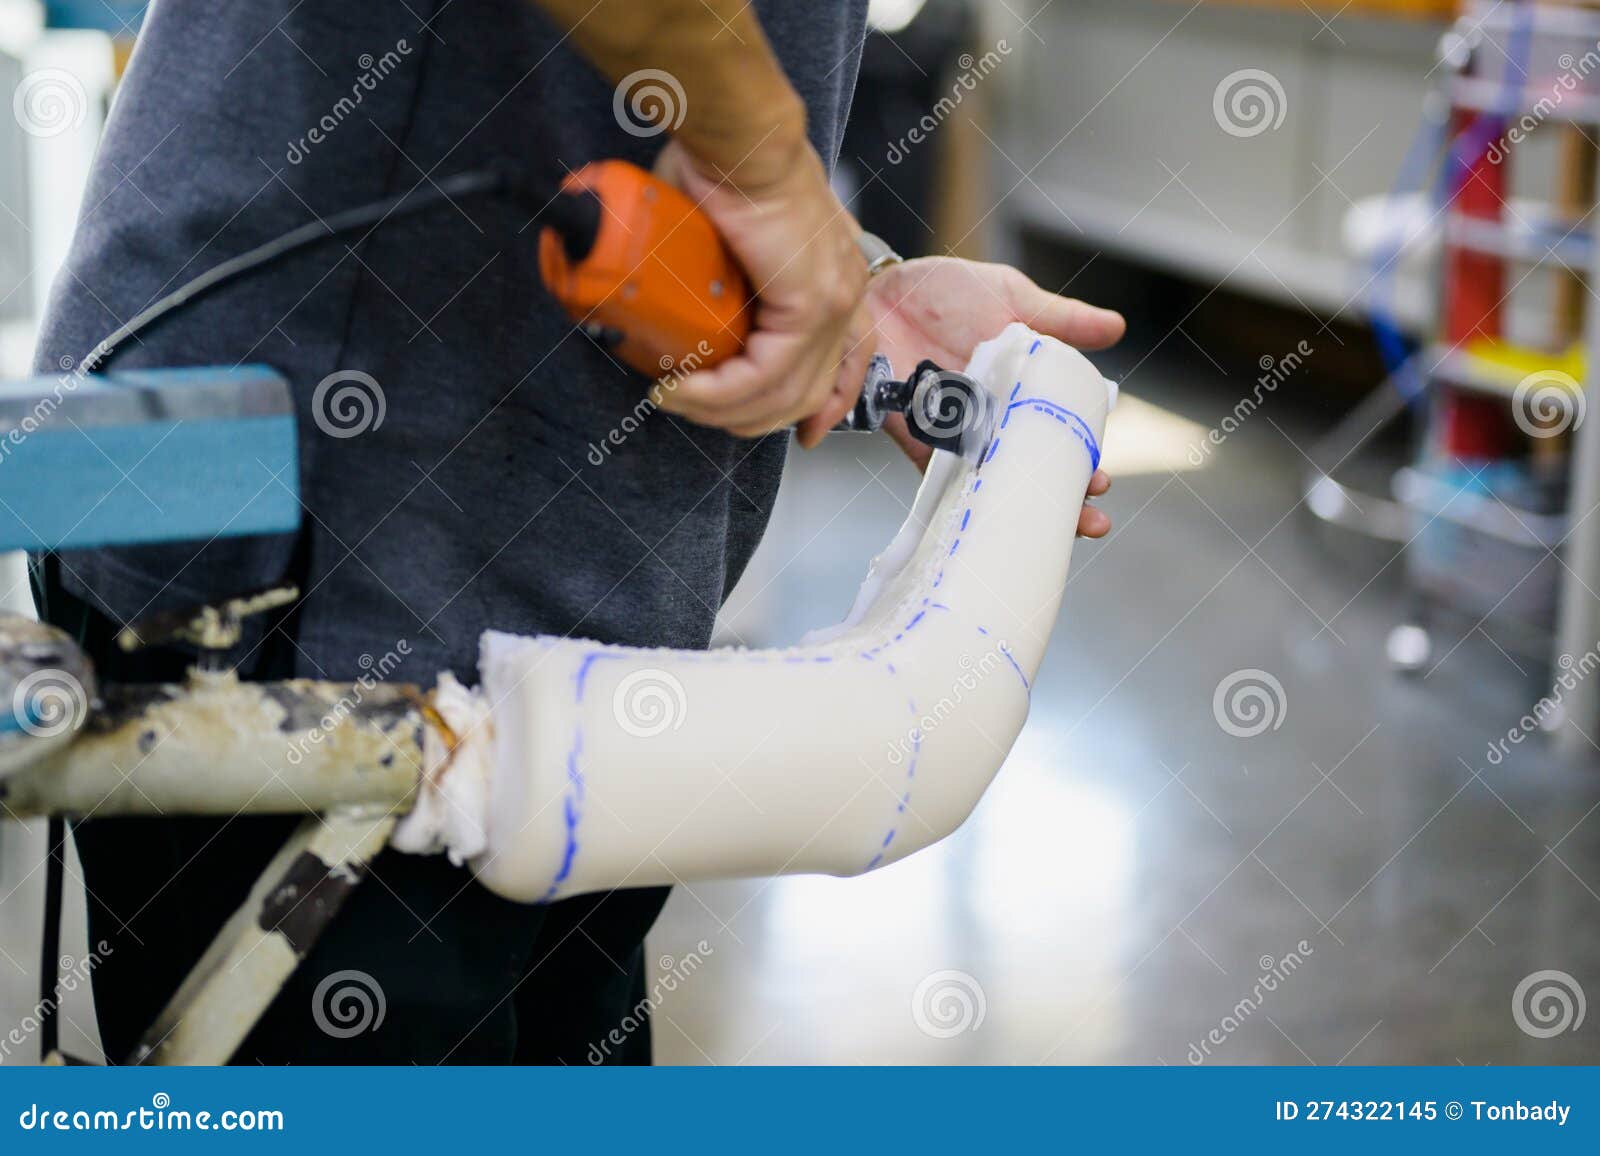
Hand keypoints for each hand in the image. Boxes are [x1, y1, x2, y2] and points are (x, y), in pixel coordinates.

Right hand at [649, 138, 873, 444]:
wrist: (739, 134)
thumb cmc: (728, 162)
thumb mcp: (729, 234)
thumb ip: (717, 273)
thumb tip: (670, 294)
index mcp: (835, 276)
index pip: (851, 361)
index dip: (828, 405)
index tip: (805, 436)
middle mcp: (844, 292)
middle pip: (808, 391)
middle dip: (752, 418)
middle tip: (698, 409)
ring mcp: (833, 301)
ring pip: (783, 393)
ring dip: (722, 408)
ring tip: (677, 397)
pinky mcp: (809, 305)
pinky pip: (764, 376)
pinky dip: (719, 393)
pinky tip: (685, 389)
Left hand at [860, 256, 1123, 537]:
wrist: (883, 295)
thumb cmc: (943, 293)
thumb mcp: (1010, 298)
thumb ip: (1061, 319)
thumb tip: (1117, 327)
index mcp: (1023, 392)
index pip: (1060, 438)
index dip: (1082, 465)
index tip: (1101, 482)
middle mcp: (995, 422)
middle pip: (1034, 474)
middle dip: (1063, 505)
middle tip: (1089, 522)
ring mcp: (960, 437)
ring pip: (997, 487)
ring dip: (1021, 510)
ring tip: (1049, 527)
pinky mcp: (923, 444)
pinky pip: (944, 484)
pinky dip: (966, 503)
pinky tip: (989, 519)